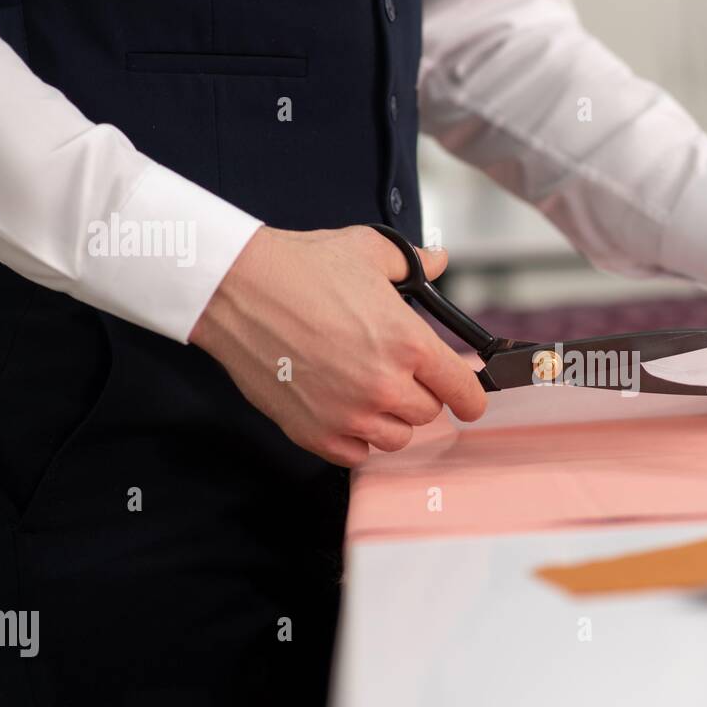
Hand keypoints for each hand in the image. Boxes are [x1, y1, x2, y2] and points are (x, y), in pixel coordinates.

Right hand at [190, 225, 486, 465]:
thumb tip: (437, 262)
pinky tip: (344, 409)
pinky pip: (356, 454)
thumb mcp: (369, 252)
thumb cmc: (300, 268)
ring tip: (367, 389)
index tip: (467, 395)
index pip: (464, 390)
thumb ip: (413, 263)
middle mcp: (384, 384)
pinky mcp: (315, 433)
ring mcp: (349, 413)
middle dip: (419, 394)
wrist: (236, 288)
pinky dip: (356, 438)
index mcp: (408, 342)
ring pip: (396, 438)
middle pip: (429, 413)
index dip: (470, 394)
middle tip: (395, 371)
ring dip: (389, 419)